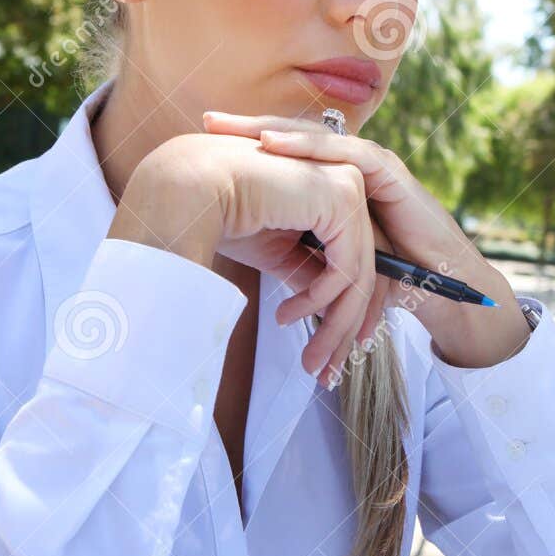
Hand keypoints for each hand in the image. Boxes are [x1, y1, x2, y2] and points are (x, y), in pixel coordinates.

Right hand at [120, 129, 389, 386]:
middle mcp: (347, 183)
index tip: (330, 353)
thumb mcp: (275, 251)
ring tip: (310, 361)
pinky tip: (286, 315)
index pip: (356, 258)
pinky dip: (320, 301)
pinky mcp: (342, 197)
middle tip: (326, 371)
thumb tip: (327, 304)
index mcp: (332, 191)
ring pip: (359, 274)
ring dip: (333, 326)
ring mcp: (349, 187)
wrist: (190, 189)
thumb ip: (306, 271)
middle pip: (363, 269)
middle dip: (344, 328)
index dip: (346, 310)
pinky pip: (345, 267)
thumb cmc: (222, 213)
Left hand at [201, 110, 531, 368]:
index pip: (281, 154)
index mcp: (330, 181)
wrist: (440, 289)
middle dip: (248, 128)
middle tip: (207, 121)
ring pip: (315, 139)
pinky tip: (276, 145)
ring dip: (275, 131)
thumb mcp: (325, 259)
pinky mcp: (389, 173)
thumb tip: (247, 261)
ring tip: (237, 130)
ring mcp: (369, 165)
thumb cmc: (385, 277)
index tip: (201, 139)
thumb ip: (295, 250)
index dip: (243, 145)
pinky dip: (310, 148)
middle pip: (291, 137)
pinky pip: (345, 153)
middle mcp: (347, 167)